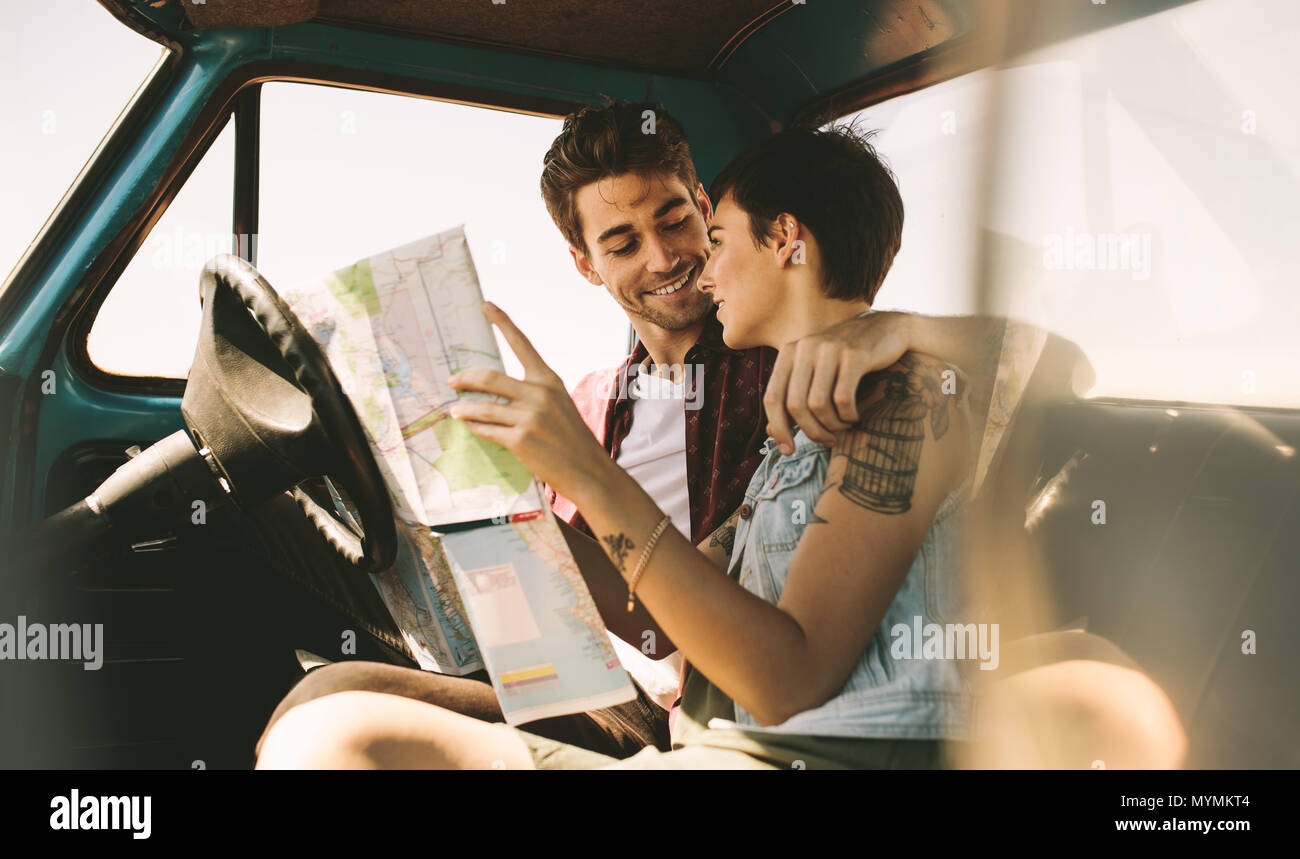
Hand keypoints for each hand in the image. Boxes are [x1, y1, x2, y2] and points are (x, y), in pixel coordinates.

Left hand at [447, 303, 610, 499]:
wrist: (588, 471)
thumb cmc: (572, 439)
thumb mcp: (559, 406)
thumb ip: (533, 394)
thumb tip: (496, 392)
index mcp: (549, 381)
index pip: (522, 344)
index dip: (502, 322)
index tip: (486, 305)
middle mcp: (539, 394)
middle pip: (489, 378)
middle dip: (464, 379)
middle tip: (452, 381)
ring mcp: (529, 417)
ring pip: (482, 408)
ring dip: (463, 409)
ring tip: (454, 410)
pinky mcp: (520, 440)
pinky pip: (487, 430)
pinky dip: (476, 428)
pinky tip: (472, 428)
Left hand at [764, 310, 912, 451]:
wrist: (887, 328)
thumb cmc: (846, 358)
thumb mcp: (815, 373)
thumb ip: (793, 399)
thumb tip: (771, 432)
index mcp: (789, 352)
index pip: (772, 398)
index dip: (779, 429)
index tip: (790, 452)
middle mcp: (805, 348)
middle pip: (795, 405)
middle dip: (811, 432)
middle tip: (828, 441)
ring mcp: (829, 349)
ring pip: (818, 405)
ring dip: (832, 426)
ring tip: (843, 428)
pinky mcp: (854, 355)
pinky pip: (843, 398)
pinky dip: (848, 416)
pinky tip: (855, 416)